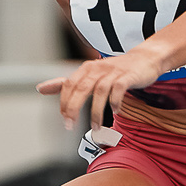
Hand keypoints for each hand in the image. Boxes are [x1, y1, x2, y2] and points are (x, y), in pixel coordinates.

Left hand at [38, 48, 164, 130]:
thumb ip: (66, 83)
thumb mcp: (89, 75)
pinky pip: (118, 89)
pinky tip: (115, 111)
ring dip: (96, 111)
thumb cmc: (115, 70)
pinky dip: (115, 102)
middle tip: (71, 125)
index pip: (69, 85)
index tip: (65, 120)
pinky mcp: (128, 76)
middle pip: (81, 88)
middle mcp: (98, 68)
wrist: (145, 59)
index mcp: (86, 68)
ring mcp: (113, 72)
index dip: (65, 103)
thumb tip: (40, 89)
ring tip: (96, 127)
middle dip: (74, 108)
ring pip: (100, 91)